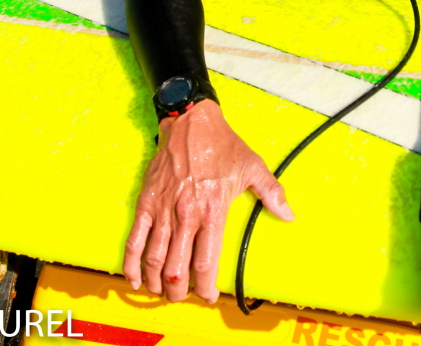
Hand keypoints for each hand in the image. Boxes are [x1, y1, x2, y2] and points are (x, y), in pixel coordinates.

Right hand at [122, 100, 292, 301]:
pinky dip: (132, 262)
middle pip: (178, 268)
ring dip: (157, 281)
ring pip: (156, 259)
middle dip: (179, 291)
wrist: (191, 122)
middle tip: (182, 297)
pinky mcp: (146, 203)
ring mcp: (164, 210)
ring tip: (162, 291)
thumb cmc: (222, 145)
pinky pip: (135, 239)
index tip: (209, 296)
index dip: (206, 287)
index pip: (207, 262)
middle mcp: (187, 215)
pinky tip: (135, 277)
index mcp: (213, 211)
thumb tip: (289, 215)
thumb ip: (272, 193)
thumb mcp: (253, 167)